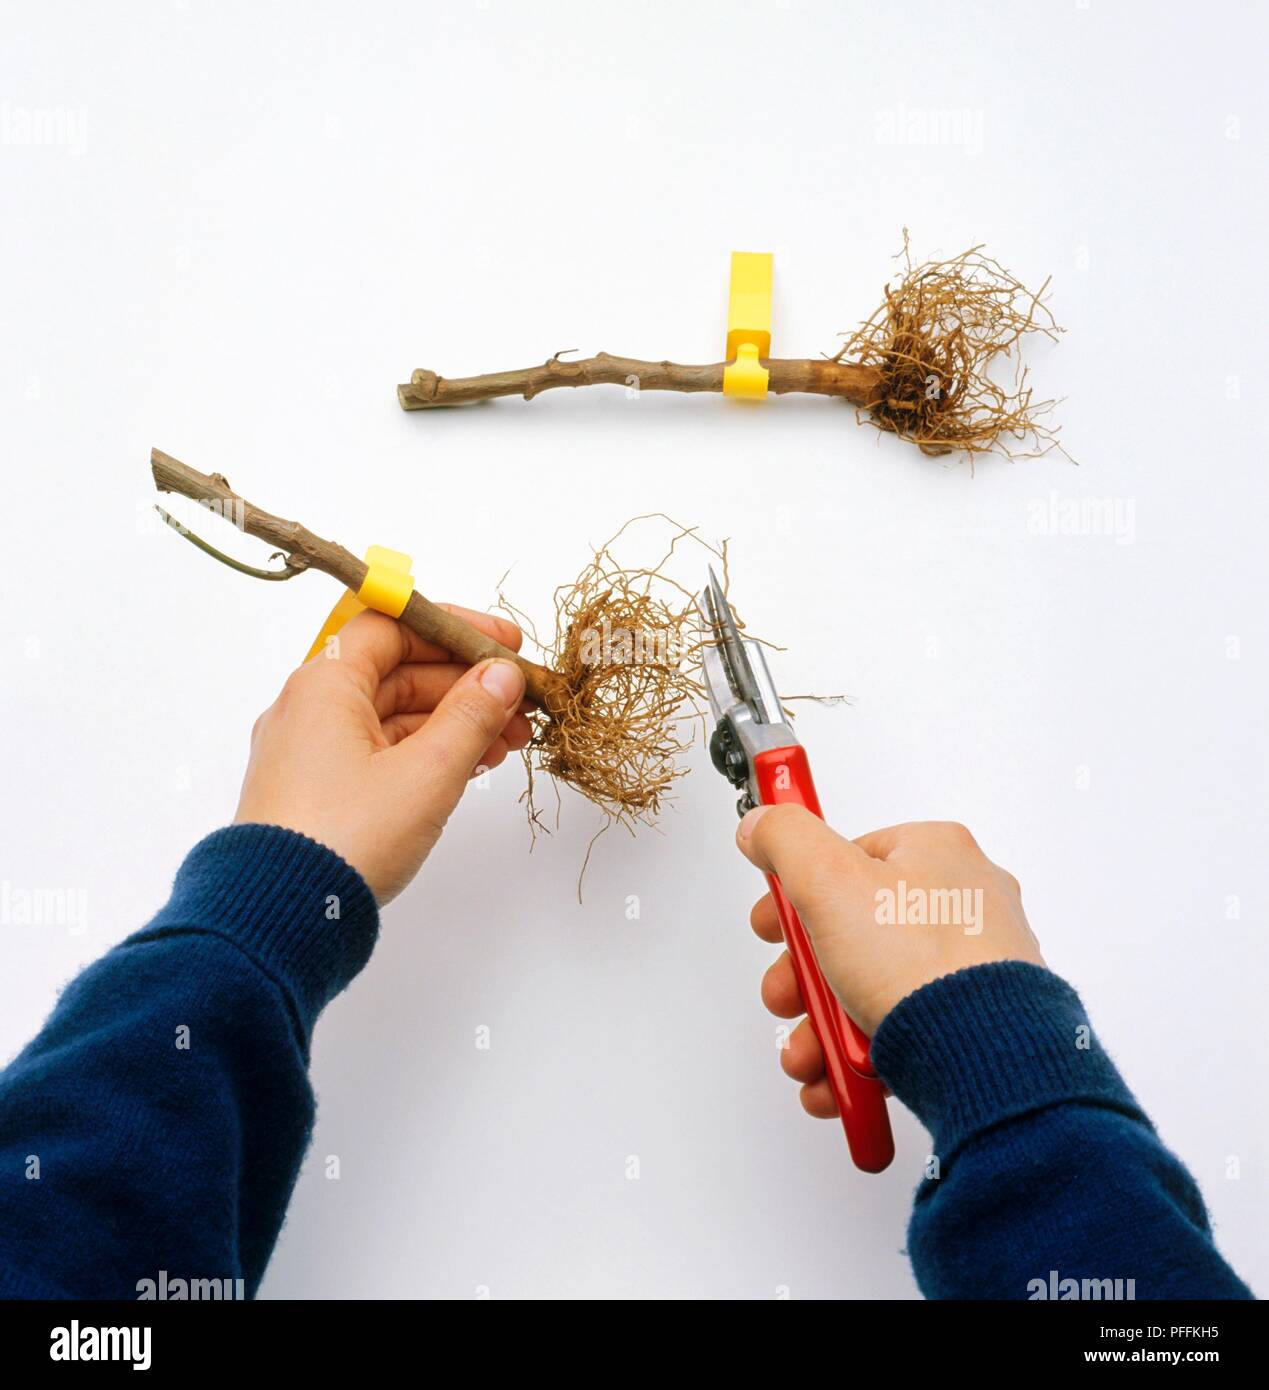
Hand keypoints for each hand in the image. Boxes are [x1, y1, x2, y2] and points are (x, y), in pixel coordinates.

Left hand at [235, 606, 531, 903]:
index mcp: (323, 685)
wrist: (282, 919)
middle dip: (466, 684)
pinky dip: (426, 752)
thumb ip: (471, 716)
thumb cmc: (347, 838)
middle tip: (522, 701)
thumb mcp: (427, 772)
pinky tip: (471, 766)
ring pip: (393, 716)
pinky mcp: (318, 792)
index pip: (393, 626)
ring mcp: (310, 753)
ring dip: (453, 721)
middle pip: (397, 671)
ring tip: (509, 741)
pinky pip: (379, 752)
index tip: (506, 647)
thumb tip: (501, 676)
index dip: (454, 630)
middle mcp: (309, 709)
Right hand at [736, 811, 1042, 1118]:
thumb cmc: (923, 965)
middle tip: (787, 997)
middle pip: (853, 933)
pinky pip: (903, 1031)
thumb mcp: (828, 879)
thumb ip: (786, 841)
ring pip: (872, 989)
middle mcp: (961, 904)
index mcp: (935, 854)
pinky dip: (862, 1058)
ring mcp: (969, 966)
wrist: (983, 1057)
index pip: (848, 859)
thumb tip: (763, 825)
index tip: (772, 924)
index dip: (797, 895)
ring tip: (810, 1055)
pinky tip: (839, 1079)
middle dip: (804, 978)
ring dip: (825, 1027)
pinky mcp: (974, 1021)